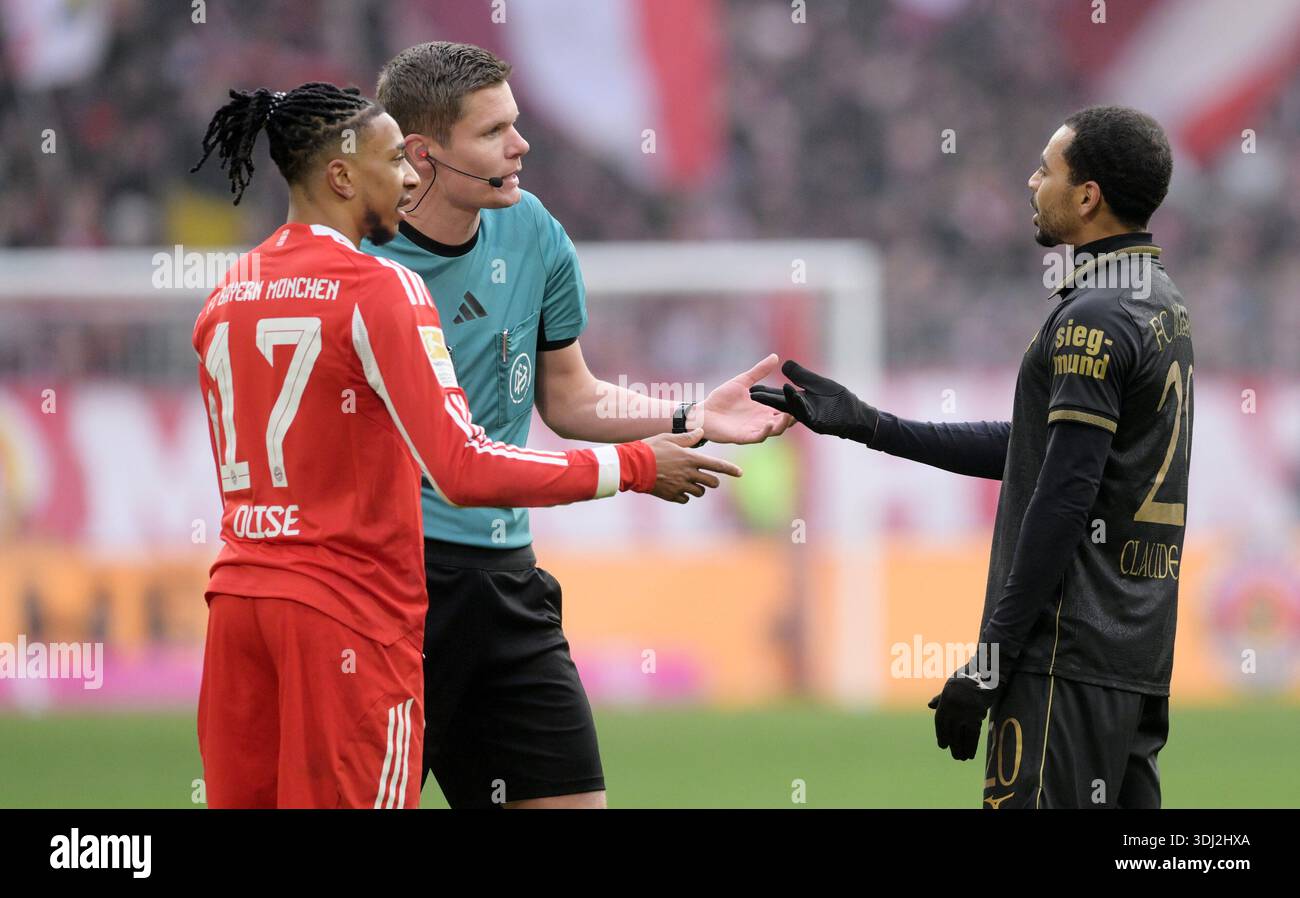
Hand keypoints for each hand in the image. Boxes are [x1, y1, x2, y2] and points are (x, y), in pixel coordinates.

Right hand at [642, 430, 742, 503]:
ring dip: (698, 488)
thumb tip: (701, 432)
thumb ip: (687, 438)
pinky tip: (677, 488)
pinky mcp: (671, 495)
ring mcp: (680, 486)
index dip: (731, 469)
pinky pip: (685, 499)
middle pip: (712, 482)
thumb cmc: (651, 448)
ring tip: (689, 482)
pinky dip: (684, 495)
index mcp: (691, 459)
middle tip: (707, 479)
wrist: (634, 466)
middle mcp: (689, 474)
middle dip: (712, 481)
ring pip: (699, 492)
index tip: (740, 473)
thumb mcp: (669, 438)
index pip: (717, 465)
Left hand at [698, 354, 794, 443]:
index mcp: (763, 409)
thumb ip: (759, 371)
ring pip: (774, 431)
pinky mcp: (743, 437)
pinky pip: (758, 437)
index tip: (803, 397)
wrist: (703, 411)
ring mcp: (753, 430)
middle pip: (783, 422)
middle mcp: (761, 421)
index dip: (794, 405)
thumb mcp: (743, 381)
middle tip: (801, 409)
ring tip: (789, 416)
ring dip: (782, 425)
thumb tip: (775, 356)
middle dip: (793, 417)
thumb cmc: (722, 398)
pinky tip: (770, 423)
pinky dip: (765, 431)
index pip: (784, 409)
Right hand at [749, 360, 877, 443]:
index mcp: (798, 403)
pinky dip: (794, 401)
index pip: (776, 397)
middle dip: (760, 399)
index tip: (747, 387)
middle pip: (775, 404)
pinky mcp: (816, 421)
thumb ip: (801, 375)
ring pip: (784, 409)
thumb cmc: (840, 401)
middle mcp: (799, 411)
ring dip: (771, 402)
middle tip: (743, 393)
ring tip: (756, 393)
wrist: (857, 415)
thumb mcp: (818, 384)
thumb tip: (783, 364)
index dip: (763, 392)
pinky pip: (802, 411)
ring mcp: (807, 417)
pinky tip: (787, 390)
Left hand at [927, 666, 998, 760]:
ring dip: (961, 749)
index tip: (943, 745)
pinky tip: (970, 754)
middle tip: (954, 755)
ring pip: (960, 735)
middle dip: (952, 745)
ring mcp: (964, 712)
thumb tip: (929, 705)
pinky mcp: (977, 716)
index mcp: (945, 700)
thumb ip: (941, 698)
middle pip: (950, 731)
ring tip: (961, 758)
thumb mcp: (951, 686)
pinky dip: (971, 746)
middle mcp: (953, 707)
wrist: (986, 673)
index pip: (940, 722)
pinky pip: (972, 735)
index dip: (941, 735)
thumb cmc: (968, 678)